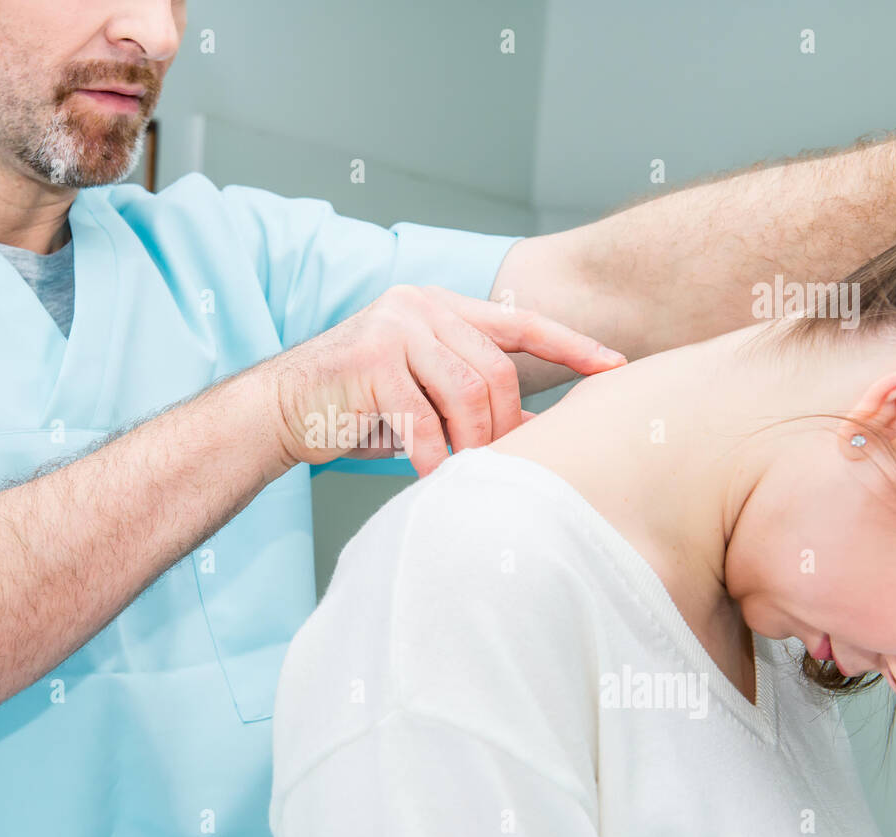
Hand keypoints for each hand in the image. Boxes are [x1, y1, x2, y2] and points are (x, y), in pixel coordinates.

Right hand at [269, 284, 625, 476]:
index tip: (616, 367)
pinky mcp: (368, 359)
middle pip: (496, 368)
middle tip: (497, 460)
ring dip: (471, 440)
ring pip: (465, 390)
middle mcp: (420, 305)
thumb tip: (539, 426)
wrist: (280, 408)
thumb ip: (472, 393)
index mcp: (441, 305)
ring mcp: (393, 327)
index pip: (521, 321)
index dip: (571, 345)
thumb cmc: (358, 406)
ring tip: (461, 466)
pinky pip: (422, 418)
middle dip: (504, 423)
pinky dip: (432, 454)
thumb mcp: (423, 391)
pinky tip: (430, 473)